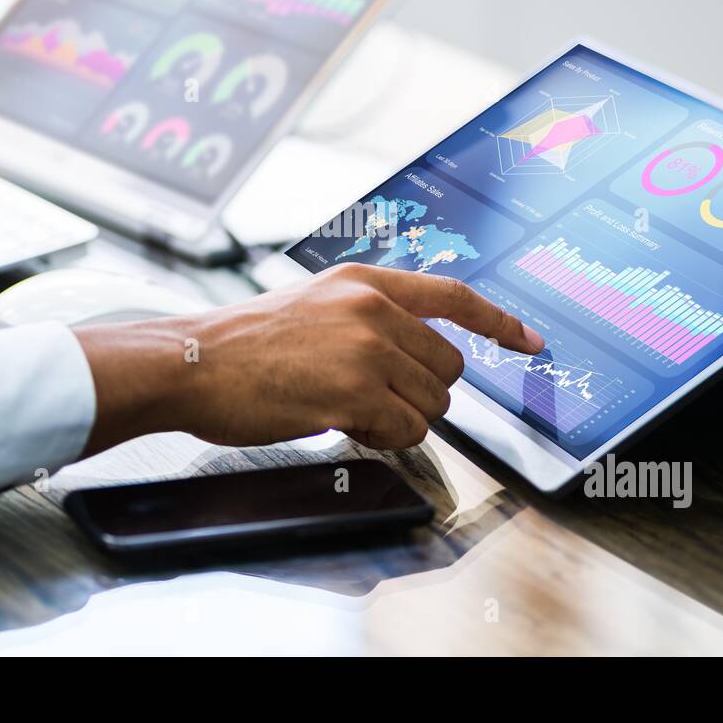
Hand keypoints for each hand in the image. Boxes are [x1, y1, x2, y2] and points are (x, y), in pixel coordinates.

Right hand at [74, 262, 543, 454]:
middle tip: (376, 401)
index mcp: (365, 283)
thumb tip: (411, 356)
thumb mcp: (313, 305)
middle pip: (448, 367)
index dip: (498, 321)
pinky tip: (346, 425)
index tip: (529, 340)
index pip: (453, 295)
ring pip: (431, 404)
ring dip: (402, 420)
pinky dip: (385, 438)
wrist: (193, 362)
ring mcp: (366, 349)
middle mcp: (373, 309)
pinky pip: (404, 430)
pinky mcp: (354, 391)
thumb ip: (366, 318)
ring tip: (350, 411)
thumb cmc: (243, 344)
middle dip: (422, 393)